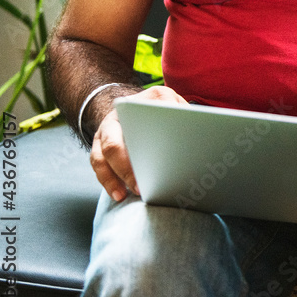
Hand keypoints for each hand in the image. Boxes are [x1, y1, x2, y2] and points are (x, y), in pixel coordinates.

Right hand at [90, 85, 187, 200]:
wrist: (134, 104)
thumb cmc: (163, 109)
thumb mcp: (176, 105)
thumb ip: (184, 114)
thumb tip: (199, 132)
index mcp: (143, 101)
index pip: (146, 116)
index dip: (150, 137)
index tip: (159, 155)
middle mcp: (118, 115)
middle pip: (115, 141)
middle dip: (126, 166)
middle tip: (142, 185)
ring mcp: (105, 130)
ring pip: (102, 155)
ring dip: (114, 177)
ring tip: (126, 195)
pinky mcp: (99, 145)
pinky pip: (98, 165)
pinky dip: (108, 181)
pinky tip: (119, 195)